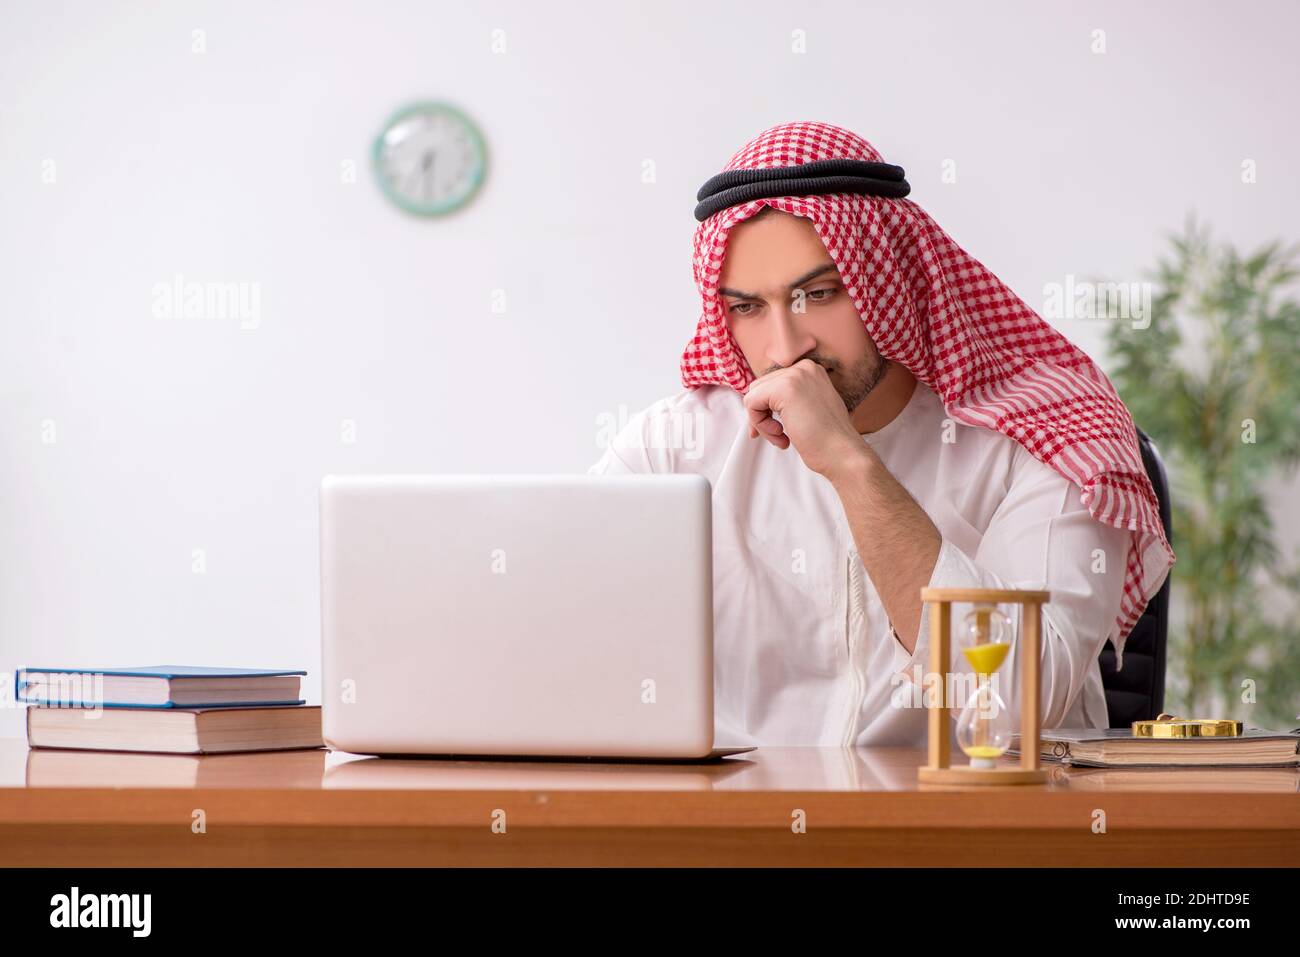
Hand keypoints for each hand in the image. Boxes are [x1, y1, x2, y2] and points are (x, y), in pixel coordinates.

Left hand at [742, 359, 871, 480]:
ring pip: (753, 396)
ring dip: (761, 422)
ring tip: (781, 437)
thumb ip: (790, 399)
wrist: (843, 453)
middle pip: (759, 387)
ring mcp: (794, 376)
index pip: (771, 384)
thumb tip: (759, 402)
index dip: (766, 409)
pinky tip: (781, 436)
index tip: (775, 429)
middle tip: (779, 436)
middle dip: (761, 416)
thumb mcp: (810, 408)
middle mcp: (803, 367)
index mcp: (810, 370)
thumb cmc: (828, 439)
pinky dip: (759, 424)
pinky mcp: (783, 389)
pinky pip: (751, 403)